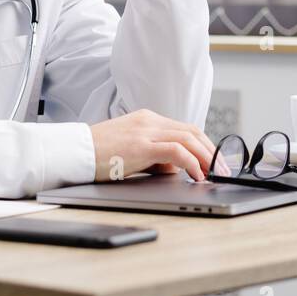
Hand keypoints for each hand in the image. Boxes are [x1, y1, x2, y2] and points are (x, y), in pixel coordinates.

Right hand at [89, 110, 215, 181]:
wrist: (75, 152)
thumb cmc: (98, 155)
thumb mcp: (131, 153)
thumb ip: (154, 157)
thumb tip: (175, 168)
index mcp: (147, 119)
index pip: (184, 128)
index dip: (204, 145)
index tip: (214, 161)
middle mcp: (149, 121)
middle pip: (192, 131)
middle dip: (211, 151)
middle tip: (222, 170)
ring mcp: (145, 131)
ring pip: (188, 138)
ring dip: (206, 157)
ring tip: (213, 174)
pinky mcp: (141, 145)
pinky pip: (176, 151)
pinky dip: (191, 163)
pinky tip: (196, 175)